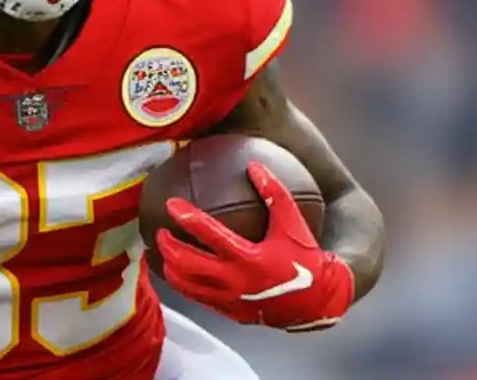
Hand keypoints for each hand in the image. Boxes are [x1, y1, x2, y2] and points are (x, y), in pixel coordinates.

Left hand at [156, 162, 354, 330]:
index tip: (171, 203)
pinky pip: (197, 297)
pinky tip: (177, 272)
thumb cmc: (305, 259)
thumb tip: (254, 165)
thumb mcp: (292, 224)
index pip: (209, 235)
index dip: (187, 218)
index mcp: (248, 258)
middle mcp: (234, 280)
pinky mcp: (229, 311)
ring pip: (187, 285)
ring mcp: (229, 299)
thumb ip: (275, 193)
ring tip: (161, 252)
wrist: (316, 302)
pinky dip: (182, 284)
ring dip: (169, 267)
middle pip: (188, 264)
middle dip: (168, 246)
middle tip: (159, 231)